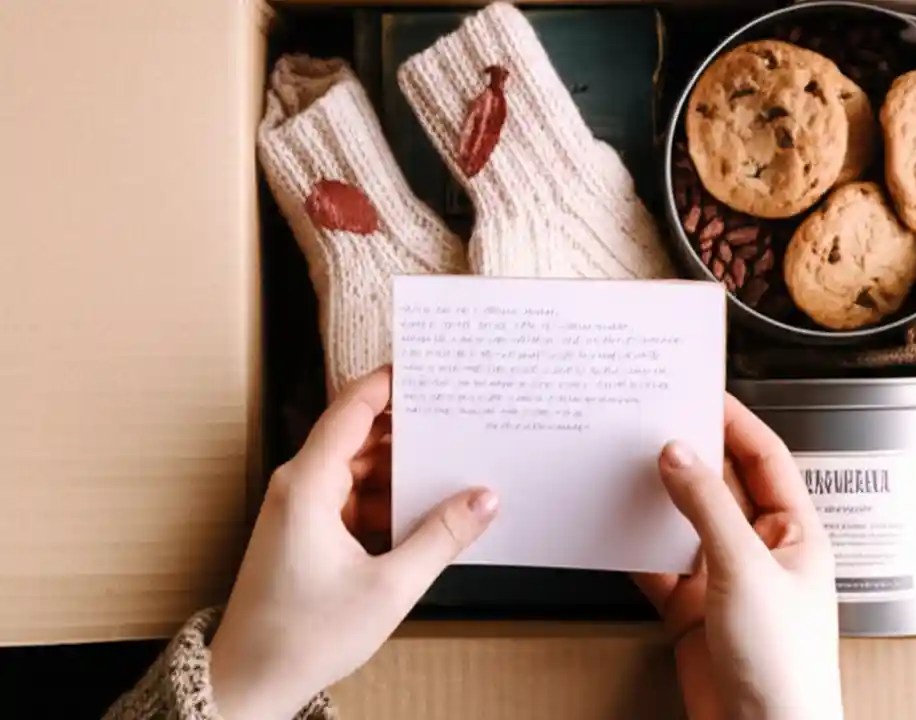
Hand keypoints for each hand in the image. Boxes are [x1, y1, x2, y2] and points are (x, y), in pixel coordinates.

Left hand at [209, 366, 498, 718]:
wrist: (250, 683)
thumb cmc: (304, 637)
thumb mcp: (389, 587)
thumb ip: (441, 537)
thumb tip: (485, 498)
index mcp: (308, 485)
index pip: (351, 408)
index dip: (389, 383)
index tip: (430, 371)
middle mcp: (298, 486)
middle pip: (360, 435)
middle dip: (409, 430)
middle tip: (458, 421)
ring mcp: (300, 508)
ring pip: (359, 468)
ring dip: (401, 471)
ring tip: (452, 469)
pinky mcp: (306, 531)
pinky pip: (353, 497)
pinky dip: (386, 500)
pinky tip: (423, 513)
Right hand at [635, 395, 841, 719]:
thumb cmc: (784, 665)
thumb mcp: (746, 570)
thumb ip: (707, 508)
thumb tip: (678, 454)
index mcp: (794, 532)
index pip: (765, 457)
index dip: (735, 421)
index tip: (700, 390)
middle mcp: (759, 550)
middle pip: (720, 485)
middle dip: (687, 455)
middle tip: (650, 420)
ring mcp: (723, 580)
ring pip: (683, 523)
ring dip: (657, 498)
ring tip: (623, 465)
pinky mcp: (691, 610)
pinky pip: (658, 565)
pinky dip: (635, 547)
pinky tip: (614, 526)